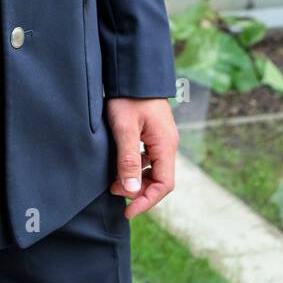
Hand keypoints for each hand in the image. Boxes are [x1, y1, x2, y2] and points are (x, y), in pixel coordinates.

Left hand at [106, 97, 177, 219]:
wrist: (132, 71)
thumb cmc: (127, 97)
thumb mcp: (124, 129)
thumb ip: (129, 160)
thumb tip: (132, 192)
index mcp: (165, 144)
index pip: (164, 185)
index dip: (147, 201)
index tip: (128, 211)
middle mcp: (168, 143)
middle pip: (160, 179)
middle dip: (139, 190)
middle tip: (114, 190)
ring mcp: (162, 137)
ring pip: (153, 169)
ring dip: (136, 179)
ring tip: (114, 180)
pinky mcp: (154, 131)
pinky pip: (149, 157)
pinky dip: (136, 166)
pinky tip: (120, 163)